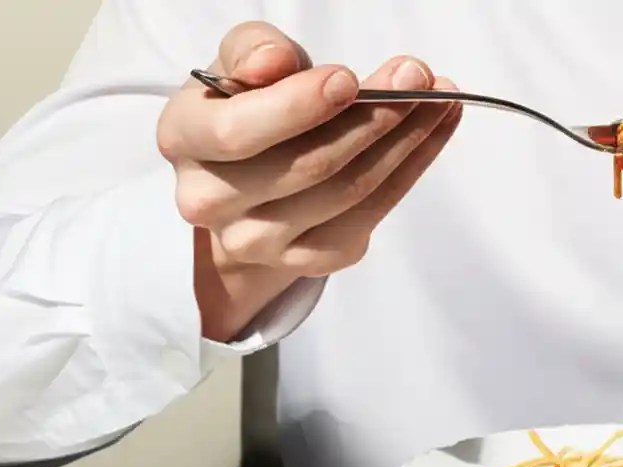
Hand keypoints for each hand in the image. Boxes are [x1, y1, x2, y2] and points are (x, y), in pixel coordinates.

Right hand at [157, 22, 462, 340]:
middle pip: (308, 165)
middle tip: (417, 76)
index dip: (297, 107)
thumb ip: (251, 51)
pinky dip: (413, 166)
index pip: (238, 133)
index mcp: (183, 140)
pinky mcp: (312, 258)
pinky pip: (373, 214)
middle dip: (373, 116)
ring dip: (406, 139)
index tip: (349, 77)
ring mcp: (260, 241)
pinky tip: (436, 128)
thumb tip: (273, 64)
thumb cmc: (248, 107)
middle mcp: (210, 201)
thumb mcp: (239, 65)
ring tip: (439, 96)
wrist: (249, 181)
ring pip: (349, 192)